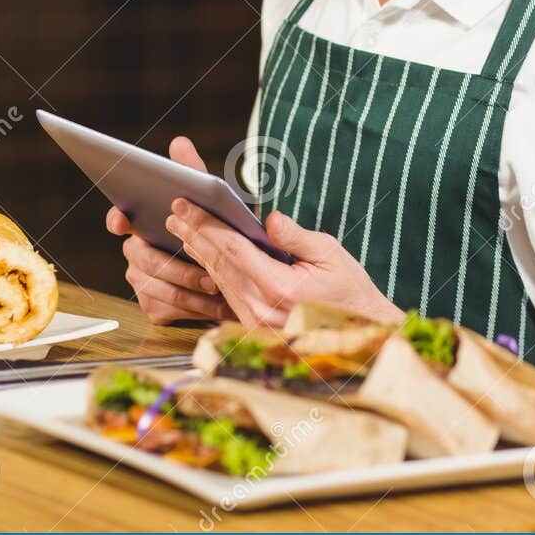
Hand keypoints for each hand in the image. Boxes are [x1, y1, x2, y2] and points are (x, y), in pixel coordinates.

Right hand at [106, 136, 234, 322]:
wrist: (232, 273)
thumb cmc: (214, 231)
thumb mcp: (208, 200)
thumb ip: (192, 172)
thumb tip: (179, 142)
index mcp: (142, 225)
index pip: (119, 218)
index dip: (117, 218)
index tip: (124, 219)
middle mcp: (136, 253)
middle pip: (143, 259)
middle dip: (177, 265)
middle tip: (205, 269)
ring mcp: (141, 281)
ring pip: (159, 286)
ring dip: (191, 289)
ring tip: (218, 287)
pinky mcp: (152, 307)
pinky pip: (168, 309)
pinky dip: (195, 308)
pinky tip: (217, 306)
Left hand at [162, 135, 401, 327]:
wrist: (360, 331)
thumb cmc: (349, 290)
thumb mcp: (330, 253)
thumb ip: (296, 236)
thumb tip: (270, 219)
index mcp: (280, 289)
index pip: (233, 250)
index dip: (206, 224)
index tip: (186, 204)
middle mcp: (261, 309)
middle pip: (218, 264)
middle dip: (194, 233)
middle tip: (174, 210)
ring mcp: (255, 322)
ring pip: (218, 279)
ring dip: (198, 251)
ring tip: (181, 226)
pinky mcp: (253, 327)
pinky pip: (227, 293)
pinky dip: (212, 270)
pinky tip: (202, 253)